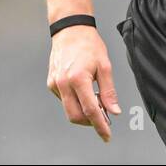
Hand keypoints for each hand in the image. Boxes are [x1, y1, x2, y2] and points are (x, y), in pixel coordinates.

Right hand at [47, 25, 121, 140]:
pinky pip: (64, 100)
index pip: (90, 110)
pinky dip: (75, 101)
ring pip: (69, 109)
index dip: (100, 125)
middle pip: (76, 116)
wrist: (70, 30)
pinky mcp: (51, 83)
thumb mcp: (105, 66)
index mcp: (78, 78)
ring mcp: (55, 84)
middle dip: (90, 121)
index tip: (107, 135)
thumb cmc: (89, 44)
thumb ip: (109, 92)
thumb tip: (114, 111)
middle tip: (103, 117)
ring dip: (83, 111)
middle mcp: (63, 83)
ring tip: (95, 98)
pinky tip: (83, 90)